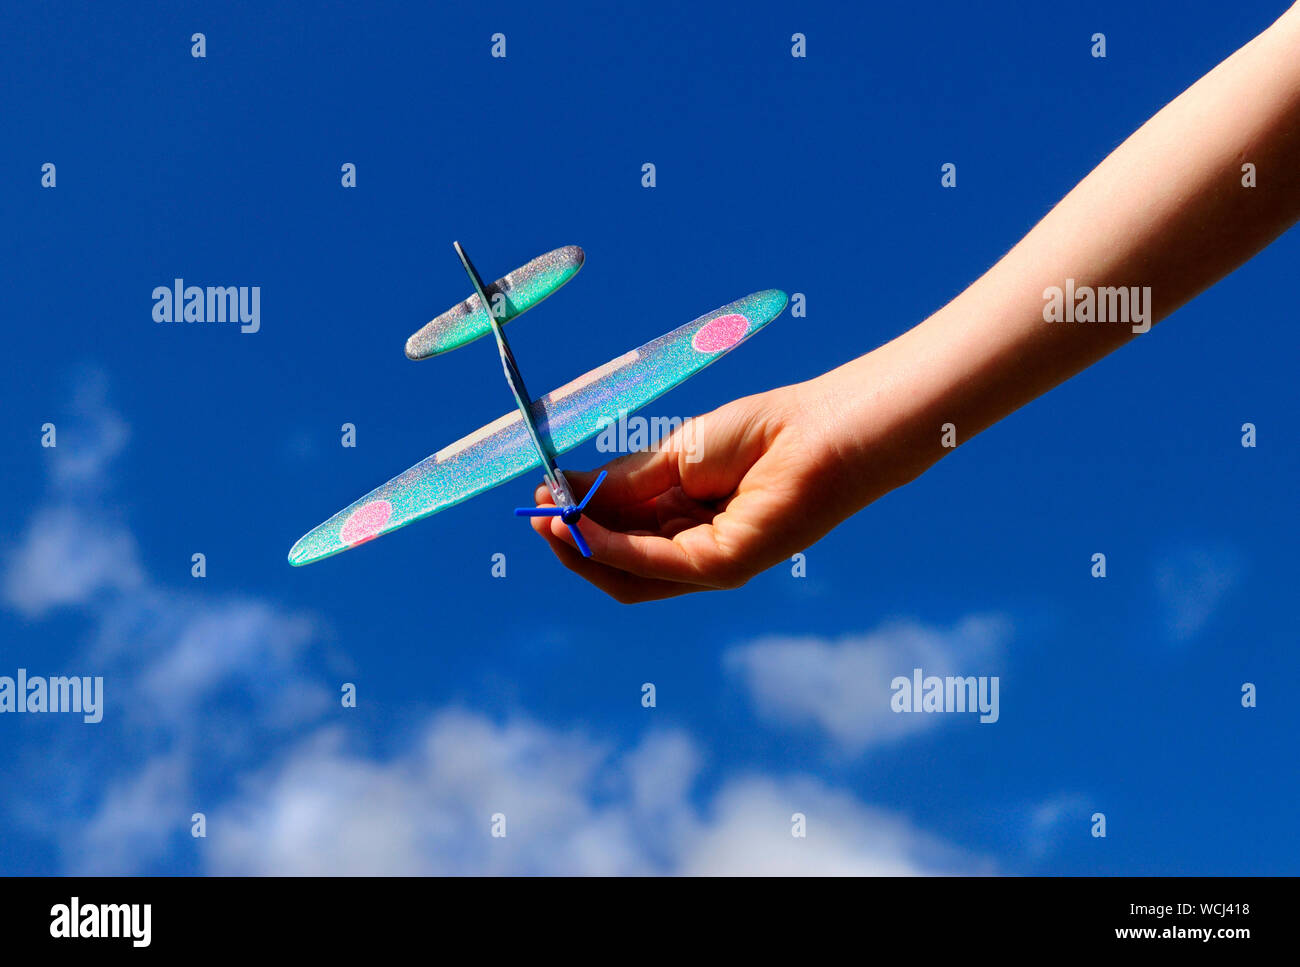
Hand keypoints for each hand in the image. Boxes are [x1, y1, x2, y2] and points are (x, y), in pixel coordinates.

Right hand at [528, 376, 889, 601]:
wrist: (823, 429)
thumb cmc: (762, 432)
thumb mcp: (674, 453)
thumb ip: (623, 480)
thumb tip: (564, 490)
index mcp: (686, 519)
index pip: (620, 534)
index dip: (577, 520)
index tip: (541, 493)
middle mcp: (695, 549)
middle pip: (618, 563)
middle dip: (572, 541)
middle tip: (535, 512)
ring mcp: (710, 564)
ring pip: (628, 574)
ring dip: (582, 549)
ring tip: (546, 518)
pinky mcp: (723, 566)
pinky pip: (652, 564)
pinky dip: (610, 547)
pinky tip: (578, 524)